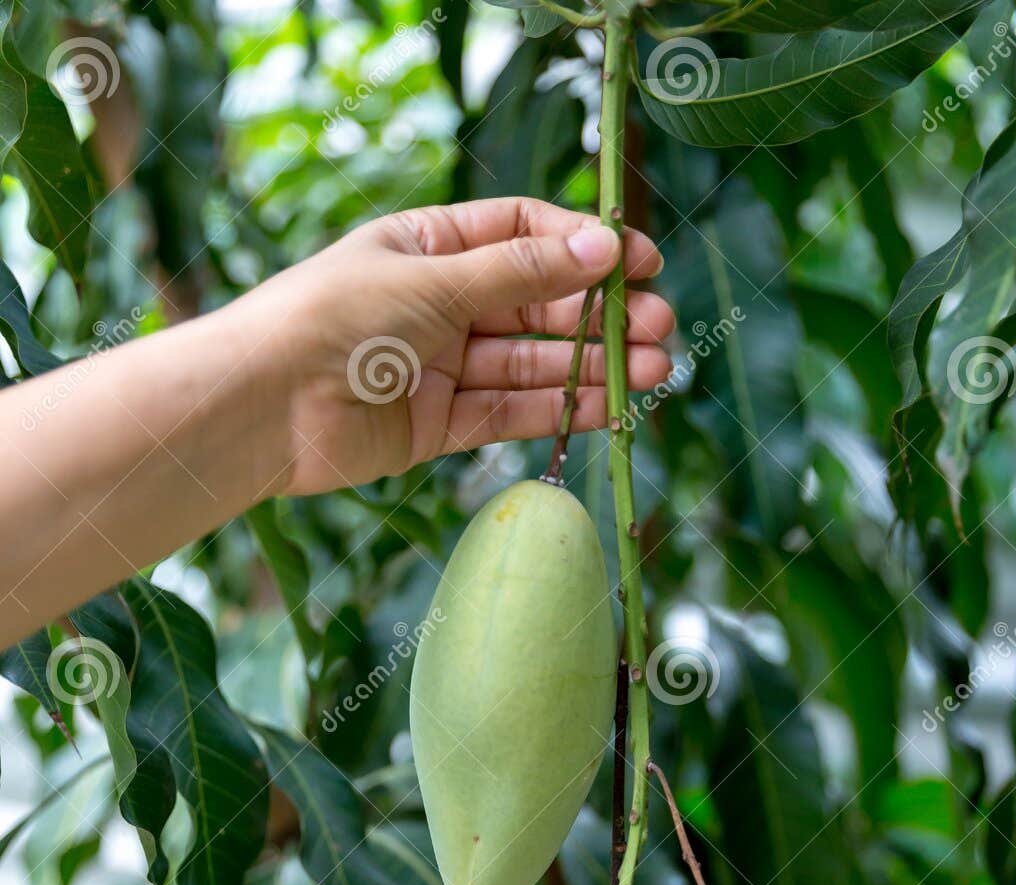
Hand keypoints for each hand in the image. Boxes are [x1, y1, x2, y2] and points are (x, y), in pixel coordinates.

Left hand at [242, 196, 674, 493]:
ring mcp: (442, 367)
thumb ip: (518, 274)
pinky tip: (606, 406)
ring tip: (652, 371)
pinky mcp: (438, 426)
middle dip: (600, 316)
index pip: (523, 234)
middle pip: (538, 304)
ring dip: (593, 366)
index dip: (582, 248)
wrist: (264, 408)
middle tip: (659, 328)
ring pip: (532, 362)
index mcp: (431, 246)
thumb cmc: (334, 320)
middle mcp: (440, 303)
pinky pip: (509, 413)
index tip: (639, 263)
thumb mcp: (432, 281)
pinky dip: (558, 410)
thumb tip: (602, 250)